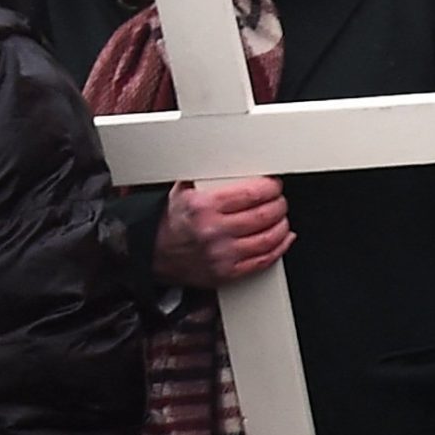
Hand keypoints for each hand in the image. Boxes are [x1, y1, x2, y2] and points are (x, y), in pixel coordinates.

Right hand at [153, 177, 291, 286]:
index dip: (271, 188)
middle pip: (265, 215)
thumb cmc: (171, 222)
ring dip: (282, 225)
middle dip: (279, 205)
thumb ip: (206, 177)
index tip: (274, 186)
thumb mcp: (182, 192)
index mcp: (203, 207)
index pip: (252, 193)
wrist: (151, 253)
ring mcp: (221, 254)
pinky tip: (282, 238)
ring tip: (279, 218)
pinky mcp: (227, 273)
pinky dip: (279, 247)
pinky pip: (264, 260)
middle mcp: (213, 231)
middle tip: (278, 200)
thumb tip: (229, 162)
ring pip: (269, 238)